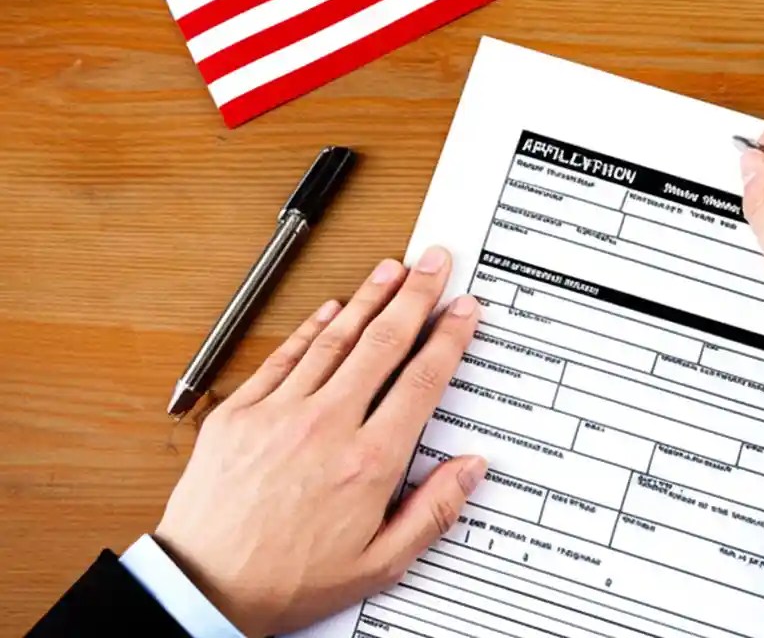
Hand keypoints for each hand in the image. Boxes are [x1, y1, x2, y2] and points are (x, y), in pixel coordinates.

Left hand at [155, 249, 486, 636]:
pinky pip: (283, 357)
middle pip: (383, 343)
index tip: (463, 311)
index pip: (421, 381)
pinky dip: (310, 327)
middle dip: (415, 296)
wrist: (205, 586)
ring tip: (392, 269)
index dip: (448, 338)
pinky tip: (331, 308)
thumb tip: (470, 468)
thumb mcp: (379, 564)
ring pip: (335, 340)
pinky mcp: (240, 414)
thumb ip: (432, 512)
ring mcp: (279, 414)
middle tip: (435, 264)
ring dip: (368, 298)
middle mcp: (326, 427)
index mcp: (367, 463)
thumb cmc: (289, 580)